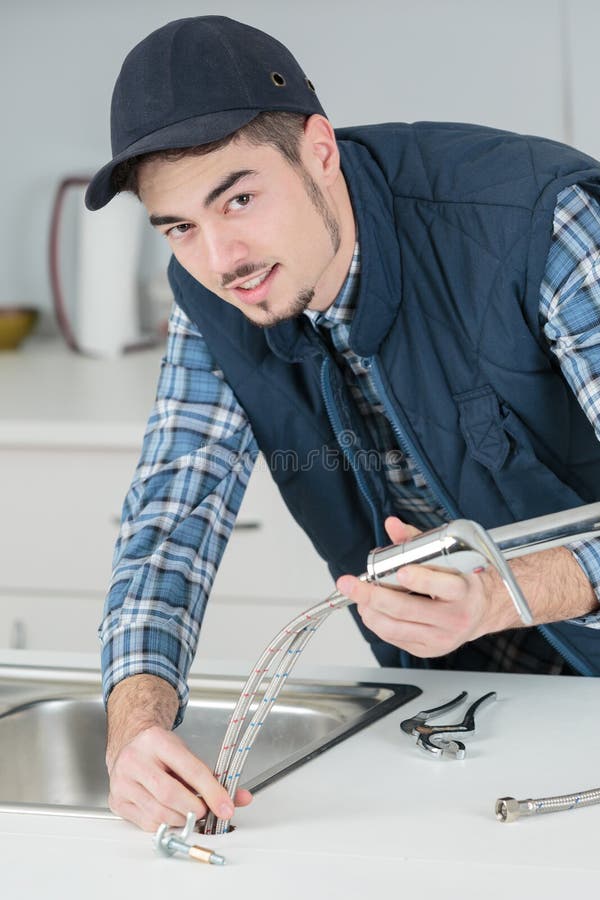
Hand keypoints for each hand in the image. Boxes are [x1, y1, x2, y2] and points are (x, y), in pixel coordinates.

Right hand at [106, 675, 251, 830]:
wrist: (129, 743)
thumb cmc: (159, 749)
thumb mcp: (185, 753)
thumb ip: (212, 776)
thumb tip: (239, 798)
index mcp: (157, 741)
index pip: (191, 769)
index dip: (212, 792)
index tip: (226, 807)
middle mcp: (135, 759)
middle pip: (171, 794)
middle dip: (194, 808)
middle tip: (204, 811)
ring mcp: (122, 781)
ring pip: (159, 812)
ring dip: (181, 819)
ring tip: (188, 811)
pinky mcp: (117, 800)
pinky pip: (147, 823)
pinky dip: (165, 824)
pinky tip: (170, 813)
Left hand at [336, 516, 516, 657]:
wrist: (480, 611)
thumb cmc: (460, 581)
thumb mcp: (445, 558)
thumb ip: (416, 541)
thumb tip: (392, 525)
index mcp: (463, 591)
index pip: (444, 586)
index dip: (421, 579)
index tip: (401, 571)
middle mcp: (455, 617)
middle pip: (408, 609)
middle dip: (373, 596)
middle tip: (352, 584)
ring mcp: (442, 637)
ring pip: (396, 627)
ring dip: (369, 611)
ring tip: (357, 597)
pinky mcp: (428, 649)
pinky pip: (395, 638)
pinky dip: (377, 623)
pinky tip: (370, 610)